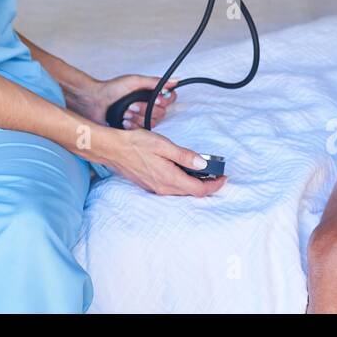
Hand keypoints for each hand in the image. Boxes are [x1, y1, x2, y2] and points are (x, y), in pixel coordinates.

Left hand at [85, 74, 177, 128]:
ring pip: (152, 122)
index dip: (165, 101)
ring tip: (125, 111)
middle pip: (161, 113)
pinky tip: (124, 120)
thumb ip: (155, 82)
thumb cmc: (112, 89)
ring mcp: (141, 118)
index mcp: (150, 94)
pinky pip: (142, 131)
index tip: (156, 99)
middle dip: (145, 109)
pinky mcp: (134, 128)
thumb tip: (174, 80)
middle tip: (132, 104)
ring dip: (137, 116)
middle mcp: (148, 106)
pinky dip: (132, 125)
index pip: (169, 99)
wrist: (95, 102)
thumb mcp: (134, 81)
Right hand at [97, 126, 225, 196]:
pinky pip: (171, 188)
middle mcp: (164, 188)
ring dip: (194, 183)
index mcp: (170, 178)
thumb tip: (203, 164)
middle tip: (215, 172)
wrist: (113, 149)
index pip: (199, 190)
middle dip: (207, 184)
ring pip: (181, 191)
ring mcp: (156, 188)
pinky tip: (181, 170)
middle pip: (192, 192)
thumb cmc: (136, 144)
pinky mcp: (150, 185)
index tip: (223, 177)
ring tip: (201, 170)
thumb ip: (184, 156)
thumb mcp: (163, 145)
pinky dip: (182, 181)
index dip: (215, 185)